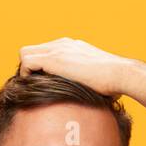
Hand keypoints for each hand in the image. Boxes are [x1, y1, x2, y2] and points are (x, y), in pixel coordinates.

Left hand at [17, 37, 132, 96]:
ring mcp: (58, 49)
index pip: (45, 51)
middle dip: (29, 68)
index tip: (42, 84)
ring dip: (25, 71)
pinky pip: (26, 62)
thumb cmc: (114, 82)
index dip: (40, 67)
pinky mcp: (54, 59)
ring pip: (25, 53)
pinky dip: (26, 75)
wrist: (120, 74)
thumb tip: (93, 101)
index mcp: (72, 47)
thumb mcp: (97, 79)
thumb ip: (87, 83)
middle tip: (33, 87)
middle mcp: (62, 44)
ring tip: (32, 88)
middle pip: (32, 49)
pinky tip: (34, 88)